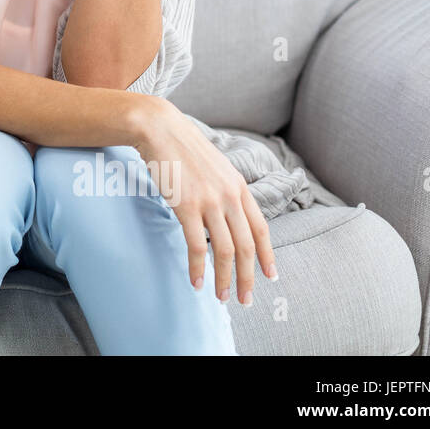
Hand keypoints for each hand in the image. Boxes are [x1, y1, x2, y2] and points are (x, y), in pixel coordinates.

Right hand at [127, 95, 277, 304]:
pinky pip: (196, 246)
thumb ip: (225, 190)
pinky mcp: (186, 207)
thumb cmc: (182, 147)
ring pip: (224, 251)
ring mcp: (209, 202)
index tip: (270, 276)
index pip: (261, 229)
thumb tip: (227, 216)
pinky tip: (196, 282)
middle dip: (247, 278)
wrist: (159, 128)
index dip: (268, 256)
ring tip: (221, 297)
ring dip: (224, 279)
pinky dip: (198, 268)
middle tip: (245, 300)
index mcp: (239, 187)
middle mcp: (230, 196)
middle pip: (246, 247)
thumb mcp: (215, 167)